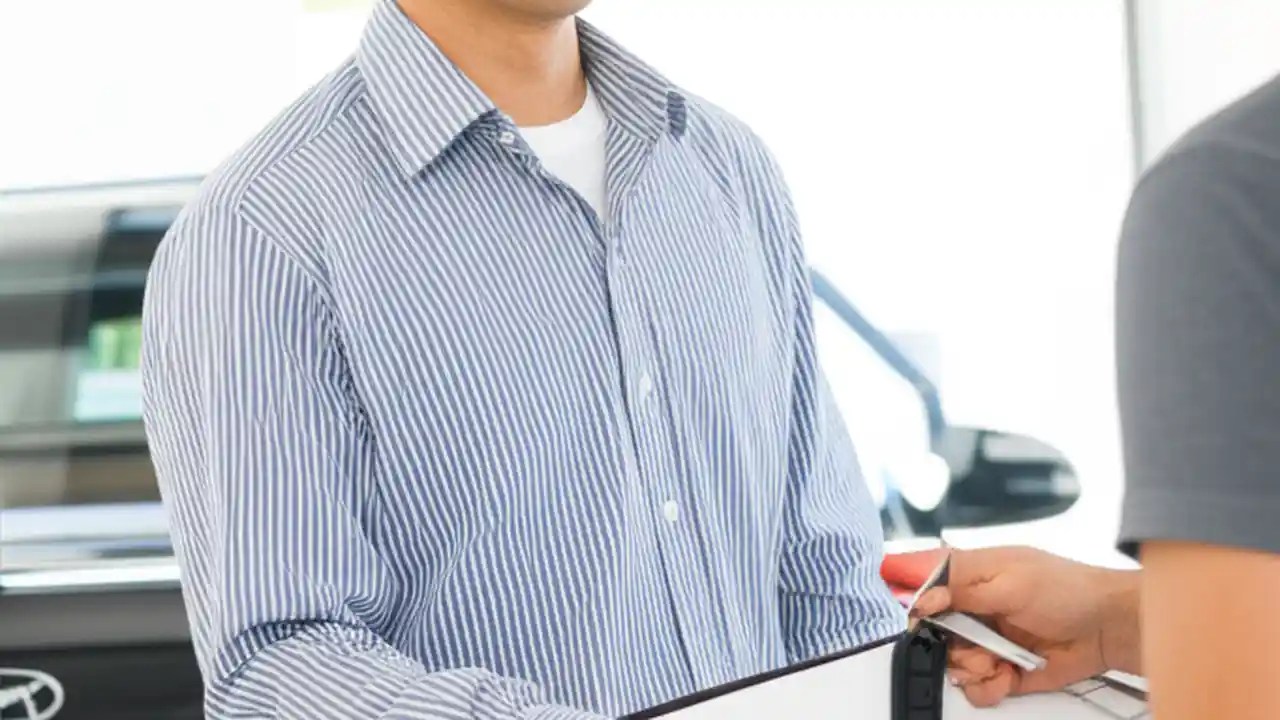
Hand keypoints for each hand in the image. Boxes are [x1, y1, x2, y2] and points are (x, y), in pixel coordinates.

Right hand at [911, 546, 1139, 706]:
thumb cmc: (1067, 590)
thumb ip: (962, 591)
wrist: (1108, 628)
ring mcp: (985, 638)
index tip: (908, 612)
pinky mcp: (1000, 668)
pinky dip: (986, 686)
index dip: (902, 592)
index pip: (918, 576)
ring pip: (950, 661)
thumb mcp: (1010, 582)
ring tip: (996, 661)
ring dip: (970, 667)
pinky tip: (1007, 676)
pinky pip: (974, 686)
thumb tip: (921, 599)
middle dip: (944, 642)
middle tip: (969, 642)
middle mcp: (971, 606)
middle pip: (928, 629)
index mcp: (969, 574)